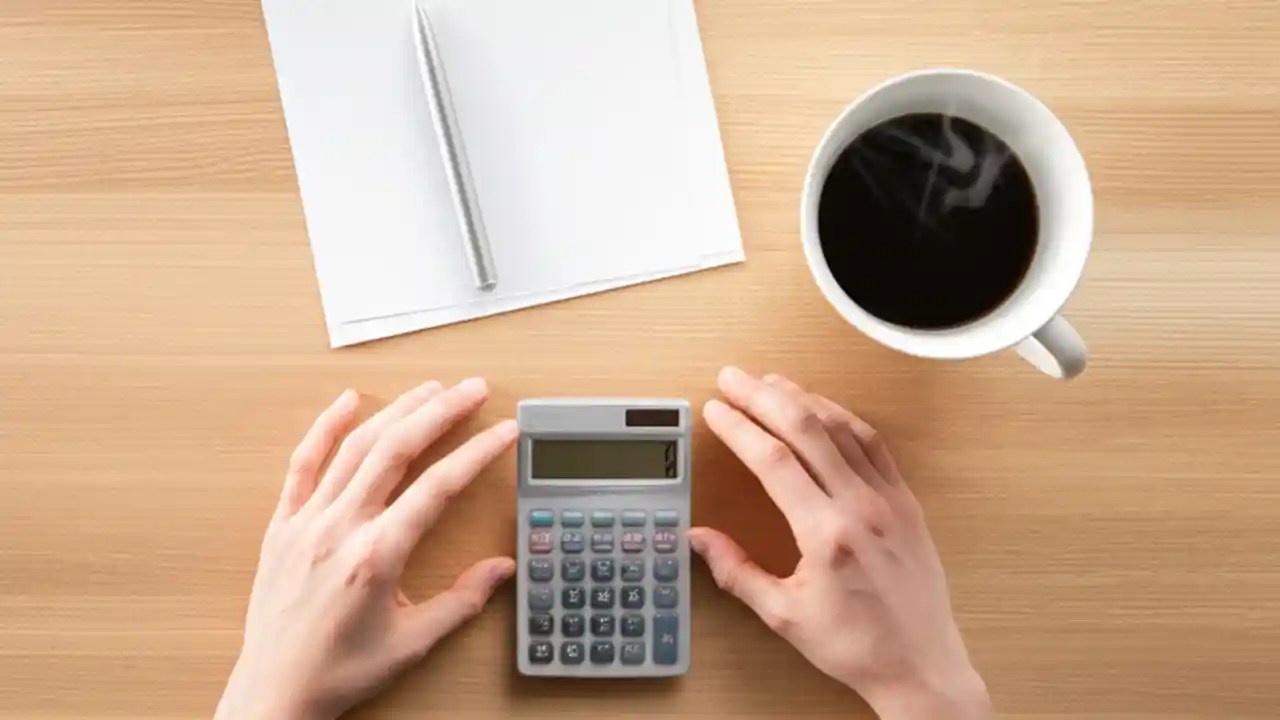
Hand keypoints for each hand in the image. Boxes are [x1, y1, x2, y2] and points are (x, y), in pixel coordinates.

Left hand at [215, 379, 517, 719]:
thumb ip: (461, 601)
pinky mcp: (282, 525)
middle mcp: (339, 529)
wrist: (274, 692)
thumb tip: (501, 569)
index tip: (503, 430)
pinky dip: (325, 427)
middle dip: (441, 411)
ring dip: (396, 410)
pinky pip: (303, 463)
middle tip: (473, 390)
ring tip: (430, 389)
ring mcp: (306, 522)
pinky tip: (348, 401)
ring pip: (355, 447)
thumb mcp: (412, 644)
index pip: (437, 487)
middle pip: (397, 449)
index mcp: (375, 557)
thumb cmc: (339, 672)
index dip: (476, 452)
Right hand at [690, 368, 989, 719]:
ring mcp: (890, 500)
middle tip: (734, 377)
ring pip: (842, 428)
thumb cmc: (857, 647)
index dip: (739, 427)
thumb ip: (736, 572)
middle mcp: (861, 508)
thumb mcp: (784, 615)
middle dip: (763, 395)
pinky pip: (874, 445)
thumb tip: (700, 538)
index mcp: (827, 535)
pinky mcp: (908, 502)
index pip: (773, 460)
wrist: (921, 666)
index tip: (716, 409)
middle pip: (806, 429)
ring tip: (771, 383)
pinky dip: (844, 418)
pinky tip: (823, 410)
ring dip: (803, 399)